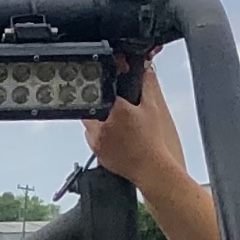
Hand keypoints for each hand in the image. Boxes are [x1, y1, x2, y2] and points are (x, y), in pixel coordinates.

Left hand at [84, 56, 186, 187]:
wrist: (149, 167)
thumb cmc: (151, 142)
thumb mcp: (151, 108)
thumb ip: (145, 85)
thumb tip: (143, 71)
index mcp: (115, 110)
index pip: (102, 90)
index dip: (104, 85)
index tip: (109, 88)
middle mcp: (102, 125)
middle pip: (91, 107)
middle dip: (99, 104)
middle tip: (112, 107)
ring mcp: (97, 140)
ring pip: (88, 123)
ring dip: (97, 120)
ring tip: (113, 123)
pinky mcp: (96, 152)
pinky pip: (91, 139)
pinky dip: (98, 135)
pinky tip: (113, 136)